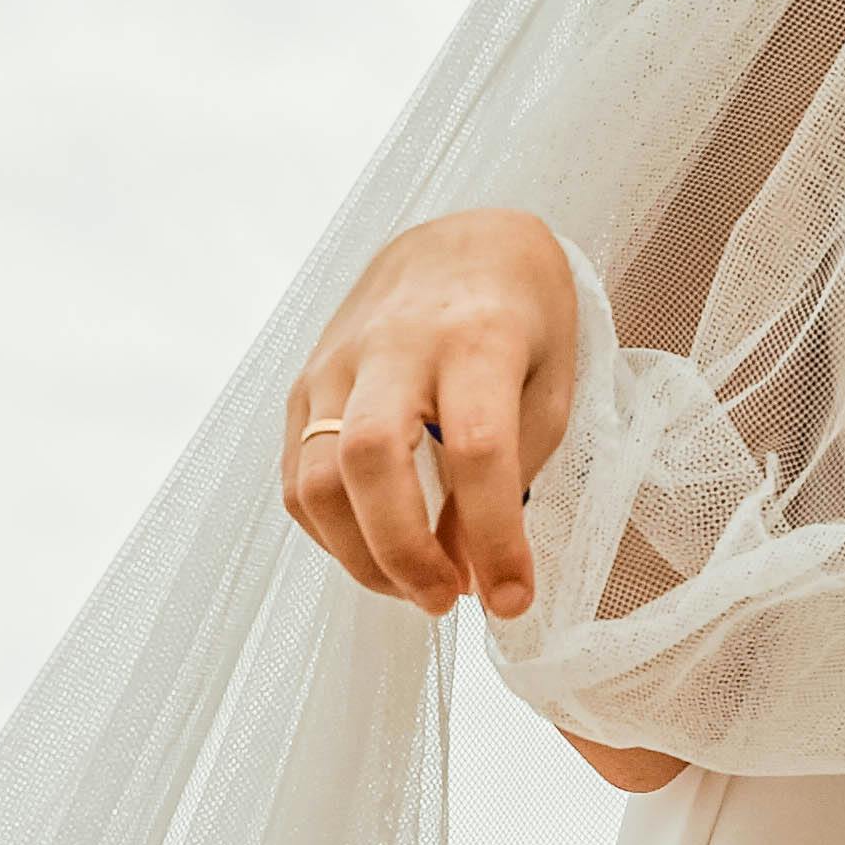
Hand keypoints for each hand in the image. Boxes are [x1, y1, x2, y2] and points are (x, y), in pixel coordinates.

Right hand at [279, 205, 578, 620]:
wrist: (464, 244)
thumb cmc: (523, 320)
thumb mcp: (549, 388)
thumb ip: (510, 476)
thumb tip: (466, 571)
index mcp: (478, 338)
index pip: (478, 450)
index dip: (494, 540)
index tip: (513, 600)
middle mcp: (396, 344)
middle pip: (369, 460)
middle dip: (403, 552)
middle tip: (445, 600)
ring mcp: (337, 362)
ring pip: (317, 477)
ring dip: (361, 556)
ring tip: (415, 586)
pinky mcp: (305, 383)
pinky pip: (295, 476)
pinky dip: (331, 532)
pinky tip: (376, 549)